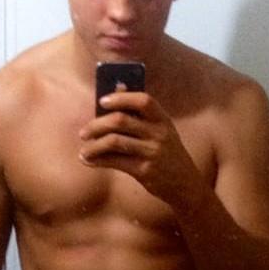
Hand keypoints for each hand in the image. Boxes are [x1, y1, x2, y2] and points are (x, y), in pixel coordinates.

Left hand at [78, 88, 203, 207]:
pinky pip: (115, 161)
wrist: (184, 182)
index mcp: (163, 120)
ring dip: (93, 146)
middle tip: (84, 132)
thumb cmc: (166, 151)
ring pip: (114, 142)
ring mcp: (152, 152)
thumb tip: (117, 87)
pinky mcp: (145, 170)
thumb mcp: (160, 130)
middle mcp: (159, 134)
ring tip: (84, 150)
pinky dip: (97, 160)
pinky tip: (89, 161)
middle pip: (120, 121)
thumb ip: (140, 112)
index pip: (143, 100)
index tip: (102, 101)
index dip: (121, 98)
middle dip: (97, 125)